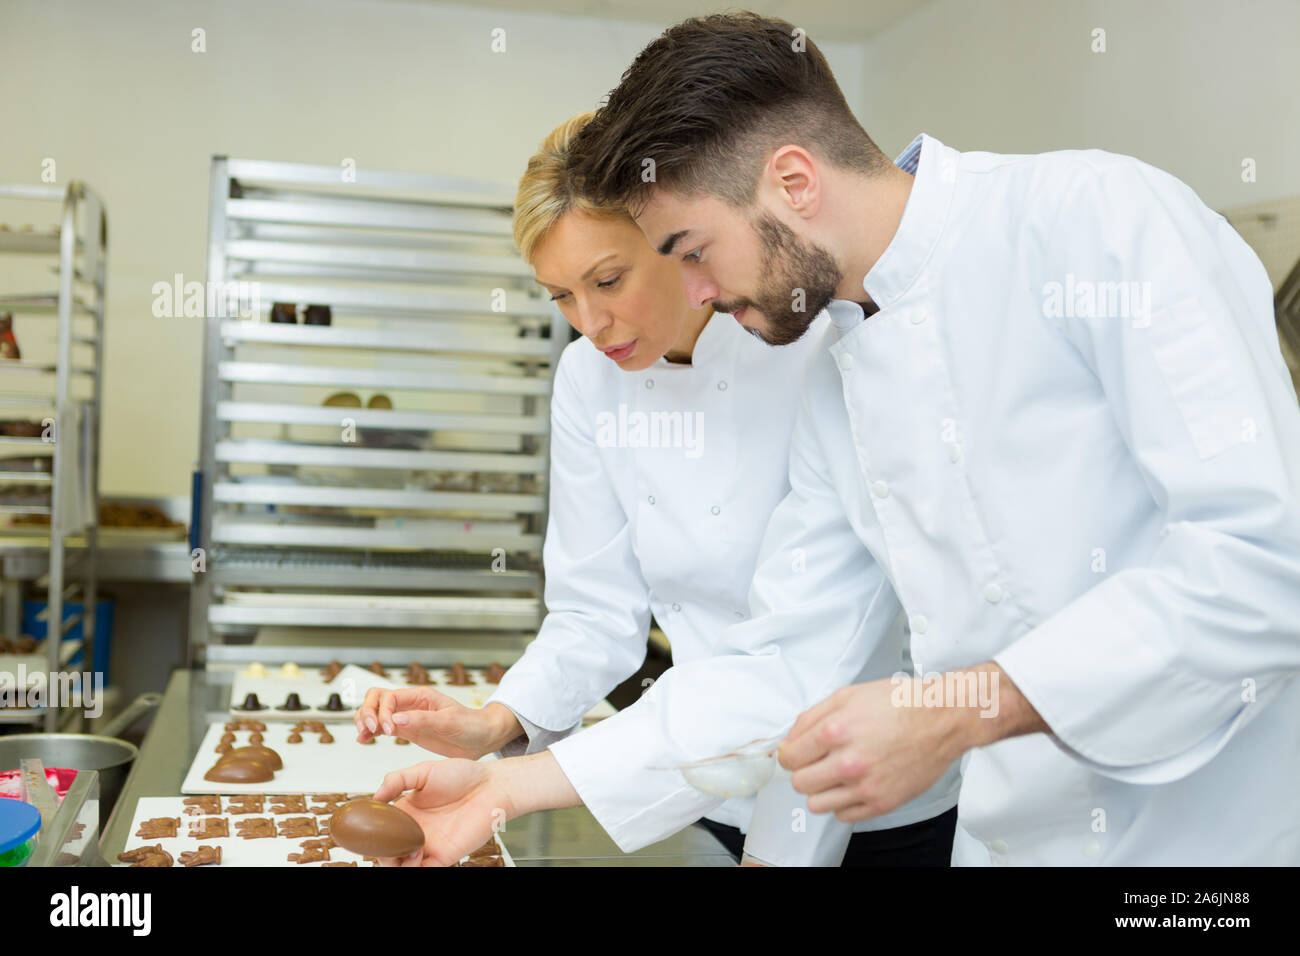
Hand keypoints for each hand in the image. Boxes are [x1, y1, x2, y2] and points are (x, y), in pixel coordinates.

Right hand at [353, 687, 521, 758]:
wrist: (481, 738)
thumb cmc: (470, 726)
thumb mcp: (449, 722)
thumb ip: (423, 720)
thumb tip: (397, 719)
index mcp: (421, 697)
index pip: (389, 697)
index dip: (383, 712)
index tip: (387, 729)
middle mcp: (411, 704)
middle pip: (377, 699)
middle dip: (368, 712)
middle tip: (368, 730)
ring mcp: (407, 717)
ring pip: (376, 711)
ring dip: (365, 720)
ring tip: (362, 736)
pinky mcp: (407, 730)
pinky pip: (382, 727)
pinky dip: (370, 731)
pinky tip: (365, 739)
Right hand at [371, 752, 582, 866]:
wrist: (491, 785)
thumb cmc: (463, 775)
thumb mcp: (423, 770)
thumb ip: (396, 780)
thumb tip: (374, 796)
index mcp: (406, 812)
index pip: (380, 831)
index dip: (369, 834)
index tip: (361, 831)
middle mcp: (415, 831)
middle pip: (387, 853)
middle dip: (378, 854)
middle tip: (381, 845)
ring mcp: (428, 845)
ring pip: (401, 865)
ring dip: (394, 863)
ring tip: (403, 848)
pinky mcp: (444, 856)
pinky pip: (423, 870)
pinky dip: (412, 868)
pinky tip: (416, 852)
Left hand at [778, 677, 965, 822]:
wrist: (942, 720)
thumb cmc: (899, 704)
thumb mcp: (848, 695)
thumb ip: (811, 717)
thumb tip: (789, 740)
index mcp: (835, 731)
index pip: (789, 757)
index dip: (789, 753)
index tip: (796, 752)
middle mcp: (848, 762)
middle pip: (799, 783)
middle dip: (803, 770)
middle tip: (817, 761)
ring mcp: (865, 786)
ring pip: (817, 804)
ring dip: (821, 790)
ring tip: (835, 774)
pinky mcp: (882, 803)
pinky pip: (843, 816)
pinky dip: (843, 803)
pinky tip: (854, 784)